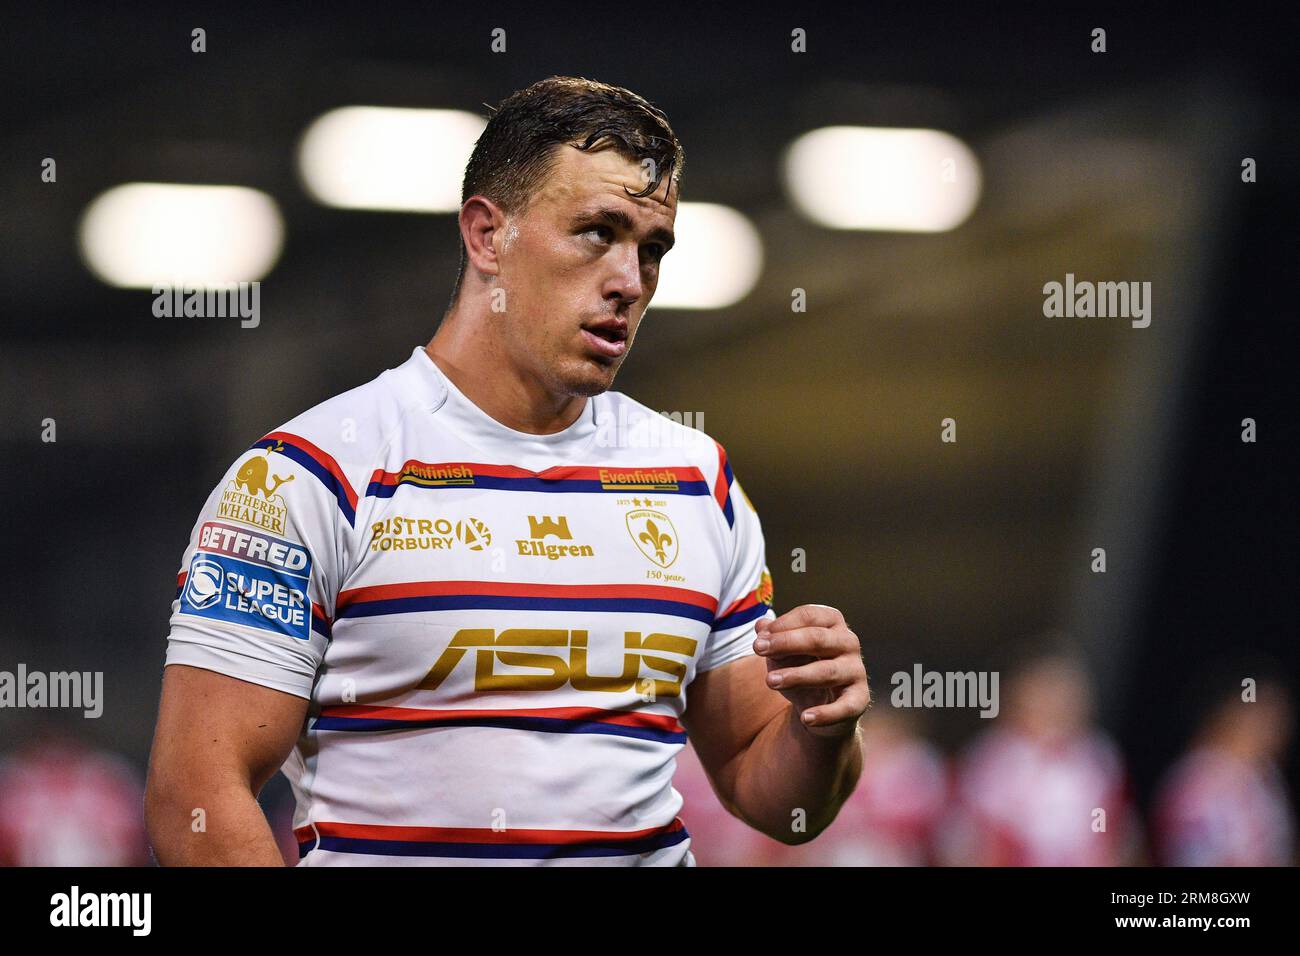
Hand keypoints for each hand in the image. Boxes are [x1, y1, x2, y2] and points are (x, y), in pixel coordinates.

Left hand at [753, 604, 868, 737]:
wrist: (818, 704)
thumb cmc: (799, 666)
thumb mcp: (781, 651)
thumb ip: (771, 637)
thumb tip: (760, 626)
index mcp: (832, 622)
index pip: (809, 616)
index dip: (782, 625)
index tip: (759, 638)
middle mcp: (848, 642)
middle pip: (818, 639)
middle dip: (786, 643)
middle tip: (758, 649)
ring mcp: (856, 670)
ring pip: (826, 672)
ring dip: (796, 676)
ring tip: (770, 681)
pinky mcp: (859, 699)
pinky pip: (844, 707)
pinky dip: (826, 714)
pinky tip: (805, 718)